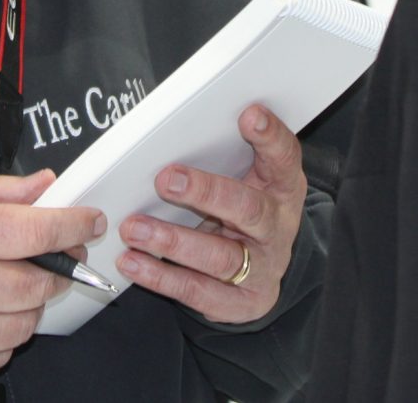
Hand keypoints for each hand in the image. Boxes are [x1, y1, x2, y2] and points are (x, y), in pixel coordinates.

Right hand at [0, 167, 104, 390]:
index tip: (90, 221)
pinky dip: (2, 333)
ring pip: (27, 323)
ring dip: (26, 305)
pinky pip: (5, 352)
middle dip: (53, 269)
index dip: (69, 226)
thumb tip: (47, 184)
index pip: (32, 231)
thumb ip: (0, 192)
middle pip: (38, 283)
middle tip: (47, 259)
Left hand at [116, 104, 306, 322]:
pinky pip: (198, 290)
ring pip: (220, 257)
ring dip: (172, 241)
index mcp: (282, 188)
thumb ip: (221, 156)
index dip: (270, 137)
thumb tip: (170, 132)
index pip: (284, 157)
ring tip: (135, 228)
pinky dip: (161, 275)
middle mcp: (277, 227)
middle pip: (249, 210)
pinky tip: (133, 261)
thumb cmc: (242, 212)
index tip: (249, 115)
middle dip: (206, 193)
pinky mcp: (242, 303)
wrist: (261, 270)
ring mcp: (262, 269)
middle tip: (166, 179)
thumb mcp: (243, 180)